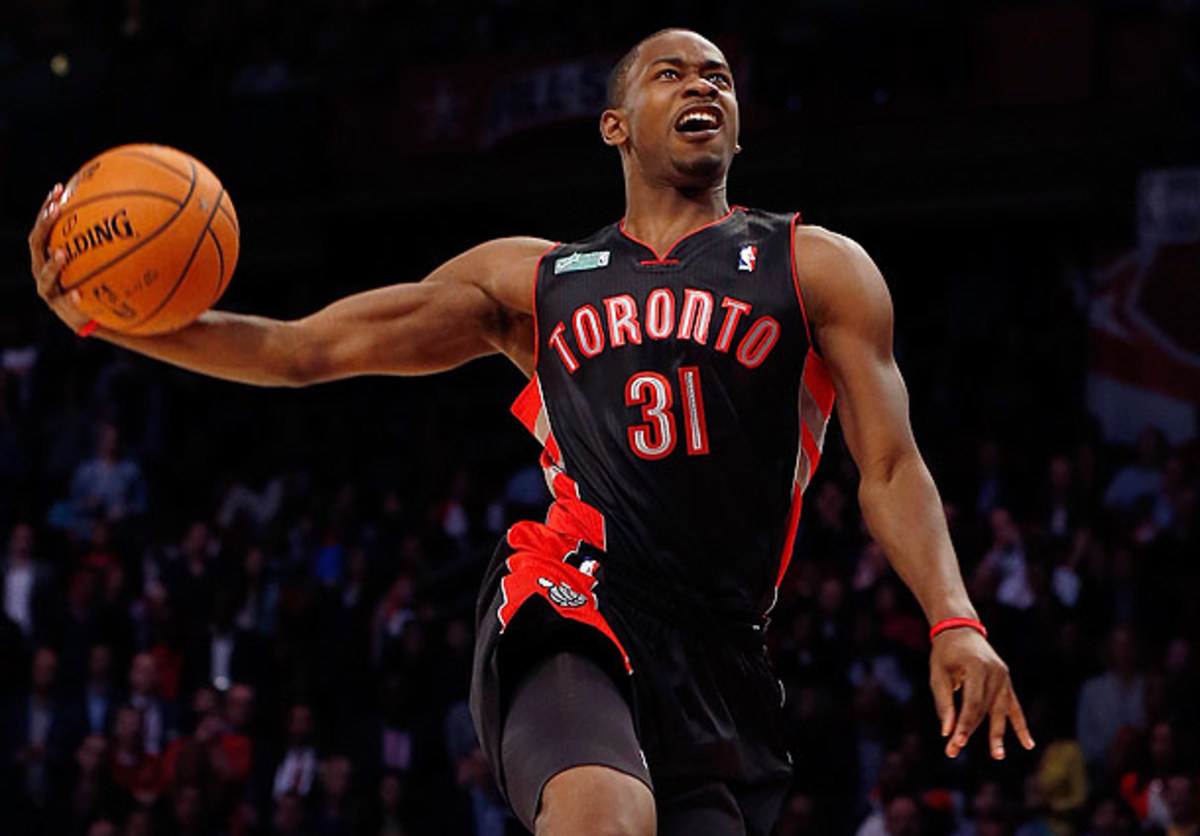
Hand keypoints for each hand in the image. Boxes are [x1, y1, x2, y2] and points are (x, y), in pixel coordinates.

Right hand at [29, 184, 93, 332]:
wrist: (95, 315)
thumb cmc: (98, 281)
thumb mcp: (102, 259)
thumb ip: (107, 240)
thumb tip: (136, 209)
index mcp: (49, 251)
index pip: (44, 225)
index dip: (48, 207)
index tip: (59, 189)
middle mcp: (42, 267)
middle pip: (36, 242)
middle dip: (45, 225)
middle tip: (57, 210)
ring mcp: (49, 288)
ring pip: (44, 274)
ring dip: (53, 264)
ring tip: (62, 254)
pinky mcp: (61, 309)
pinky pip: (66, 303)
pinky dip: (72, 298)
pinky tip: (80, 295)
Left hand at [930, 628, 1033, 758]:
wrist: (960, 629)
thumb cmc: (945, 652)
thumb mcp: (938, 674)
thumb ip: (944, 702)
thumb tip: (947, 732)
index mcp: (978, 667)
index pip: (972, 703)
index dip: (965, 724)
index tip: (956, 742)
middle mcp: (996, 673)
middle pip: (984, 709)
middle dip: (969, 731)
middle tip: (952, 751)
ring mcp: (1004, 677)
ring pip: (999, 711)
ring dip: (997, 734)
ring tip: (997, 755)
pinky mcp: (1006, 682)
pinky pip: (1014, 706)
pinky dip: (1020, 725)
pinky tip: (1028, 744)